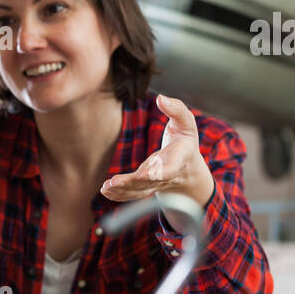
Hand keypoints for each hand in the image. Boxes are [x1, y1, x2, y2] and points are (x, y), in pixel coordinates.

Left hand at [101, 94, 214, 208]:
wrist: (188, 169)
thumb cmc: (185, 141)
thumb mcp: (185, 123)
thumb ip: (176, 109)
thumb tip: (161, 98)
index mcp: (179, 158)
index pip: (171, 168)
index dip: (159, 172)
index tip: (147, 174)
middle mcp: (167, 175)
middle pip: (150, 182)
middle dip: (133, 183)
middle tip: (115, 182)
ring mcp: (155, 184)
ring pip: (140, 191)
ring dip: (122, 191)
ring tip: (106, 187)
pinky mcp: (145, 188)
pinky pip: (133, 195)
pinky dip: (119, 195)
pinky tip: (106, 191)